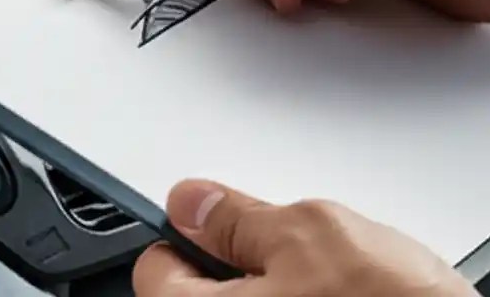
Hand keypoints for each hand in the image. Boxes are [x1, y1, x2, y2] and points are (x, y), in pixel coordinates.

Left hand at [132, 180, 479, 296]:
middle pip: (200, 295)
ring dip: (281, 285)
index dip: (184, 232)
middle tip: (289, 248)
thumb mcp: (312, 233)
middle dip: (236, 264)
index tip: (207, 217)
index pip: (154, 267)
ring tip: (335, 280)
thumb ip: (238, 218)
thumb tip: (190, 201)